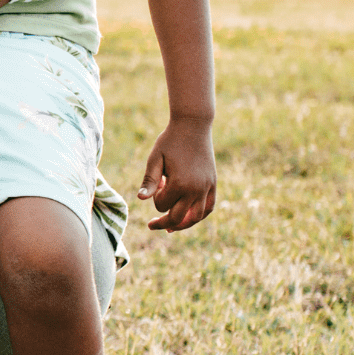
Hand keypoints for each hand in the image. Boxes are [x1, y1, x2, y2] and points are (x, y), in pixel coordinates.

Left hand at [139, 116, 216, 230]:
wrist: (193, 126)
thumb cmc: (170, 141)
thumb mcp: (155, 159)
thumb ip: (149, 181)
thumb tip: (140, 199)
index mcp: (179, 184)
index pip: (162, 206)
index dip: (155, 199)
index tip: (157, 183)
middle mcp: (195, 189)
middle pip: (178, 218)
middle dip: (164, 222)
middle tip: (152, 225)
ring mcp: (206, 188)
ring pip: (196, 217)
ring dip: (183, 224)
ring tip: (171, 227)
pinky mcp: (213, 184)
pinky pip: (209, 207)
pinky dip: (199, 215)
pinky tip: (190, 217)